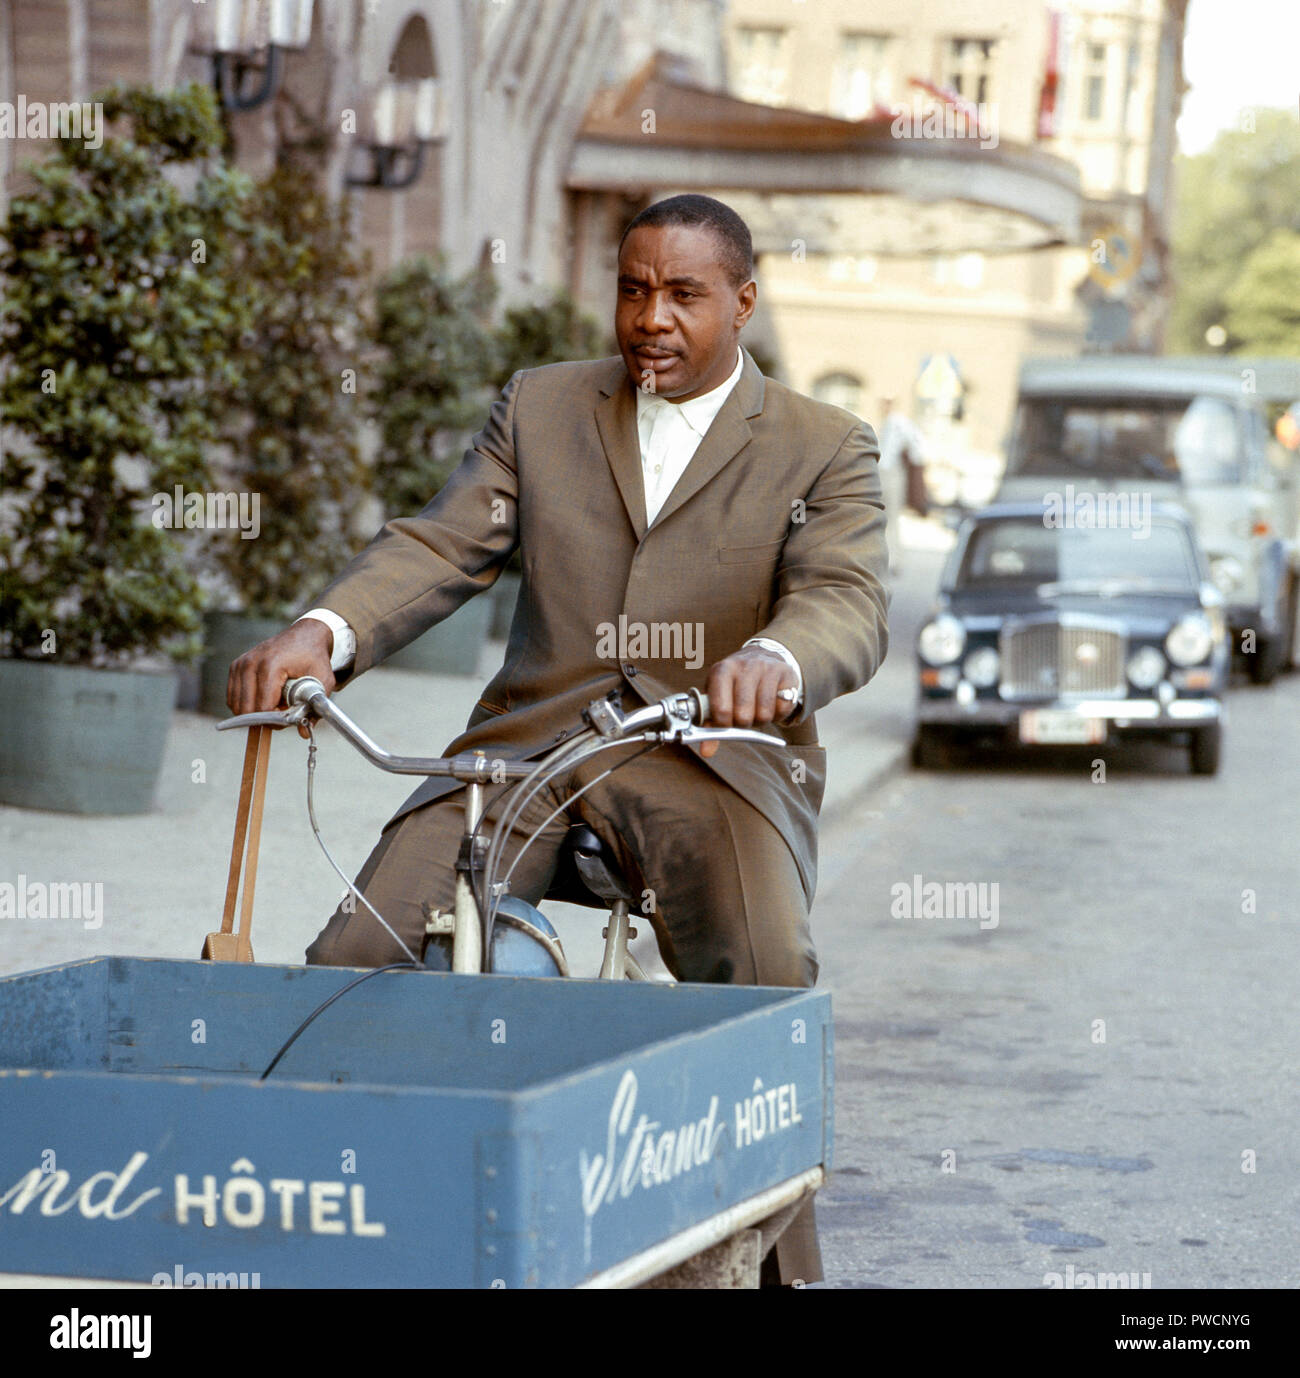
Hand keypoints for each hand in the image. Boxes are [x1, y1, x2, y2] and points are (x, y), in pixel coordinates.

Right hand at [227, 619, 336, 738]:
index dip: (276, 719)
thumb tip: (303, 732)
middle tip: (283, 711)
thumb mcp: (323, 682)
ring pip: (237, 705)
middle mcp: (251, 662)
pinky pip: (233, 697)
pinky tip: (264, 697)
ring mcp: (240, 663)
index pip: (263, 707)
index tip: (290, 716)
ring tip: (276, 702)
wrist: (304, 636)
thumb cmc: (314, 658)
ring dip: (255, 711)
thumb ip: (315, 708)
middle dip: (265, 717)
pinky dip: (247, 704)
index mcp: (271, 665)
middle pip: (247, 708)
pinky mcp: (236, 666)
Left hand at [700, 646, 796, 759]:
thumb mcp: (719, 696)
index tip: (725, 724)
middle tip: (742, 717)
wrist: (764, 657)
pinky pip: (783, 709)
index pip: (720, 707)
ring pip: (764, 714)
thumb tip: (706, 751)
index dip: (722, 724)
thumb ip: (710, 724)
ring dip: (760, 720)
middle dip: (742, 723)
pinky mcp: (787, 676)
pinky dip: (777, 715)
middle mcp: (744, 667)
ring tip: (756, 710)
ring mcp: (768, 669)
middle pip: (743, 714)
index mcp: (722, 671)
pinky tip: (772, 704)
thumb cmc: (736, 683)